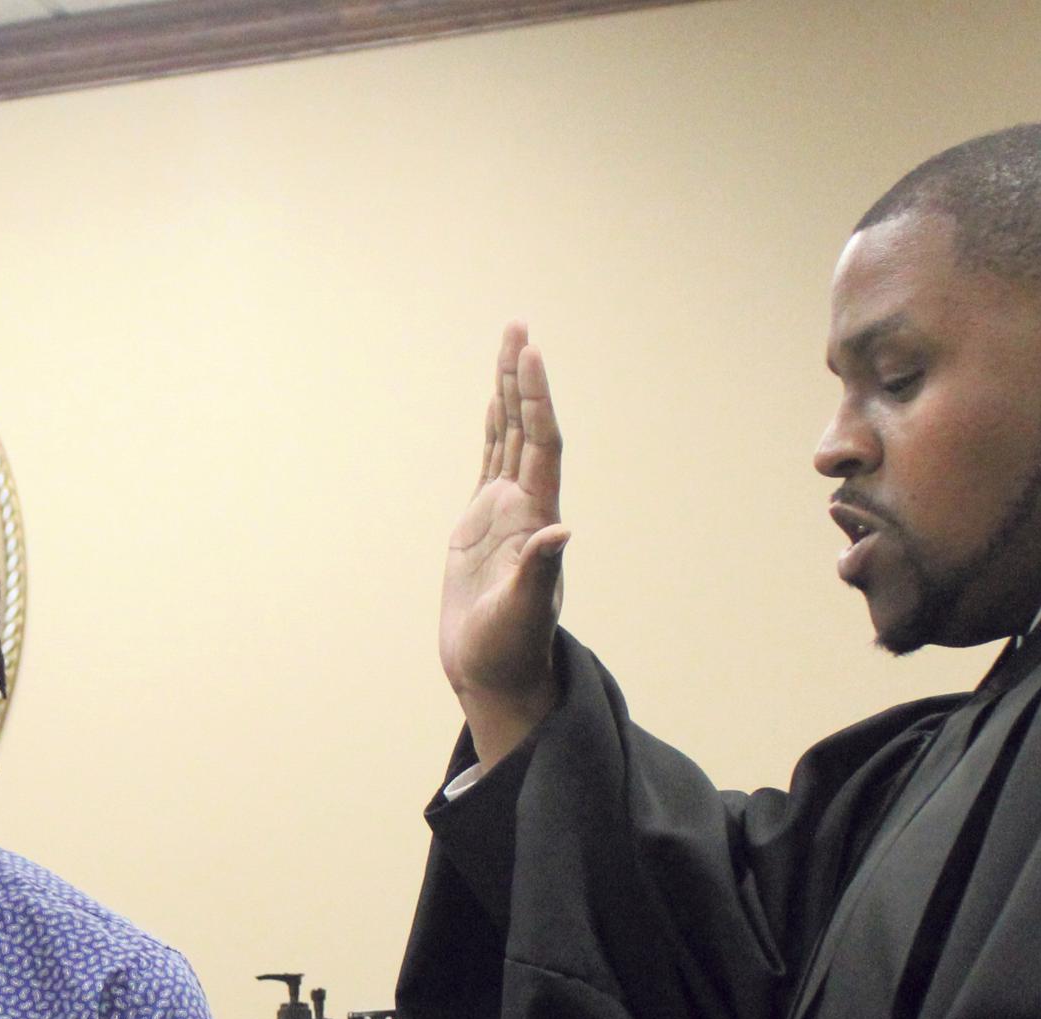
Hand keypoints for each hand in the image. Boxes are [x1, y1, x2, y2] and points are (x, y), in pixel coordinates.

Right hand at [440, 325, 570, 767]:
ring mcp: (504, 511)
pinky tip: (491, 404)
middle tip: (517, 326)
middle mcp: (525, 505)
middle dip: (522, 377)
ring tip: (508, 343)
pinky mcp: (481, 524)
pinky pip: (488, 462)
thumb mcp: (523, 612)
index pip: (540, 443)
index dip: (536, 399)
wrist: (495, 671)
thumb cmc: (510, 648)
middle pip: (527, 426)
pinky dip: (490, 428)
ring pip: (508, 437)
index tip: (529, 354)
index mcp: (536, 517)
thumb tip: (560, 532)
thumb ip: (539, 572)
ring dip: (508, 392)